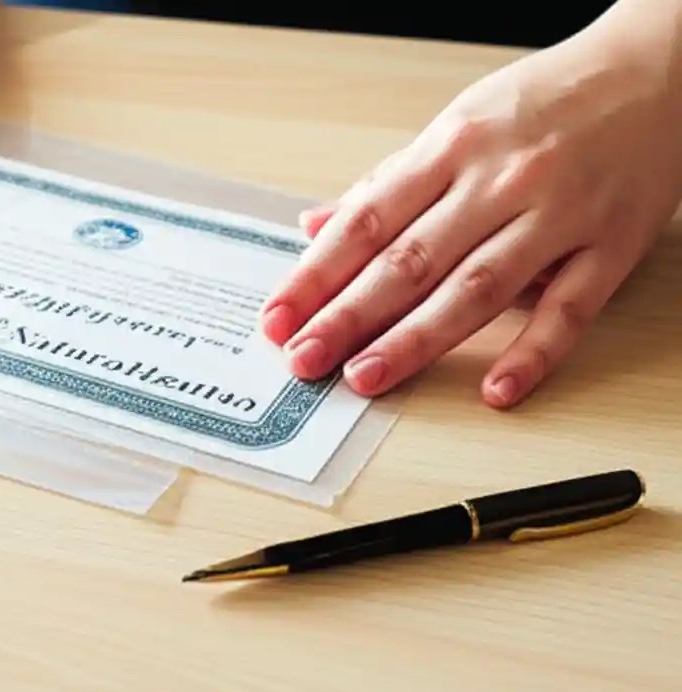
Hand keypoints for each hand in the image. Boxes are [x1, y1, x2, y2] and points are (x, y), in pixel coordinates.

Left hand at [260, 30, 681, 408]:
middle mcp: (500, 181)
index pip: (366, 222)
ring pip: (476, 289)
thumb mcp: (456, 124)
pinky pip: (569, 310)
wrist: (658, 69)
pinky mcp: (611, 247)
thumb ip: (386, 183)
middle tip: (304, 359)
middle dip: (348, 316)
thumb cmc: (546, 102)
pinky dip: (533, 354)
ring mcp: (558, 216)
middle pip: (410, 261)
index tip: (278, 316)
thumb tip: (315, 227)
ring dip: (415, 340)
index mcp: (452, 147)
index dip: (315, 274)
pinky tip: (495, 391)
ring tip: (365, 378)